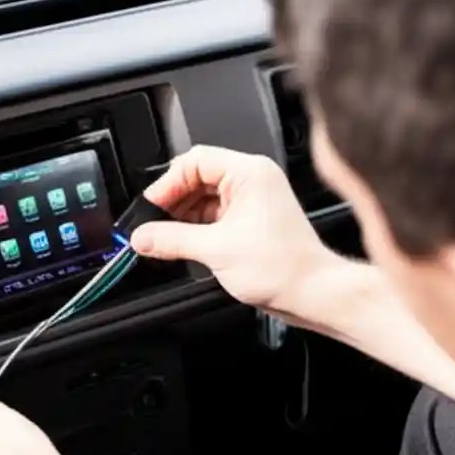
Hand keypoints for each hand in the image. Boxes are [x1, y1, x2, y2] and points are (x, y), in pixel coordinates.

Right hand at [131, 145, 335, 310]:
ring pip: (203, 198)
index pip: (195, 161)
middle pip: (197, 178)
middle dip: (172, 201)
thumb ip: (172, 240)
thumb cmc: (285, 267)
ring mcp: (251, 201)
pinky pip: (213, 216)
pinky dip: (194, 228)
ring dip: (182, 217)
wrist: (312, 293)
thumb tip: (142, 236)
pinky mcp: (249, 222)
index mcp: (249, 173)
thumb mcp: (216, 250)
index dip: (168, 183)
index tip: (151, 206)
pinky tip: (181, 244)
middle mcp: (252, 181)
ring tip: (163, 238)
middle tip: (152, 223)